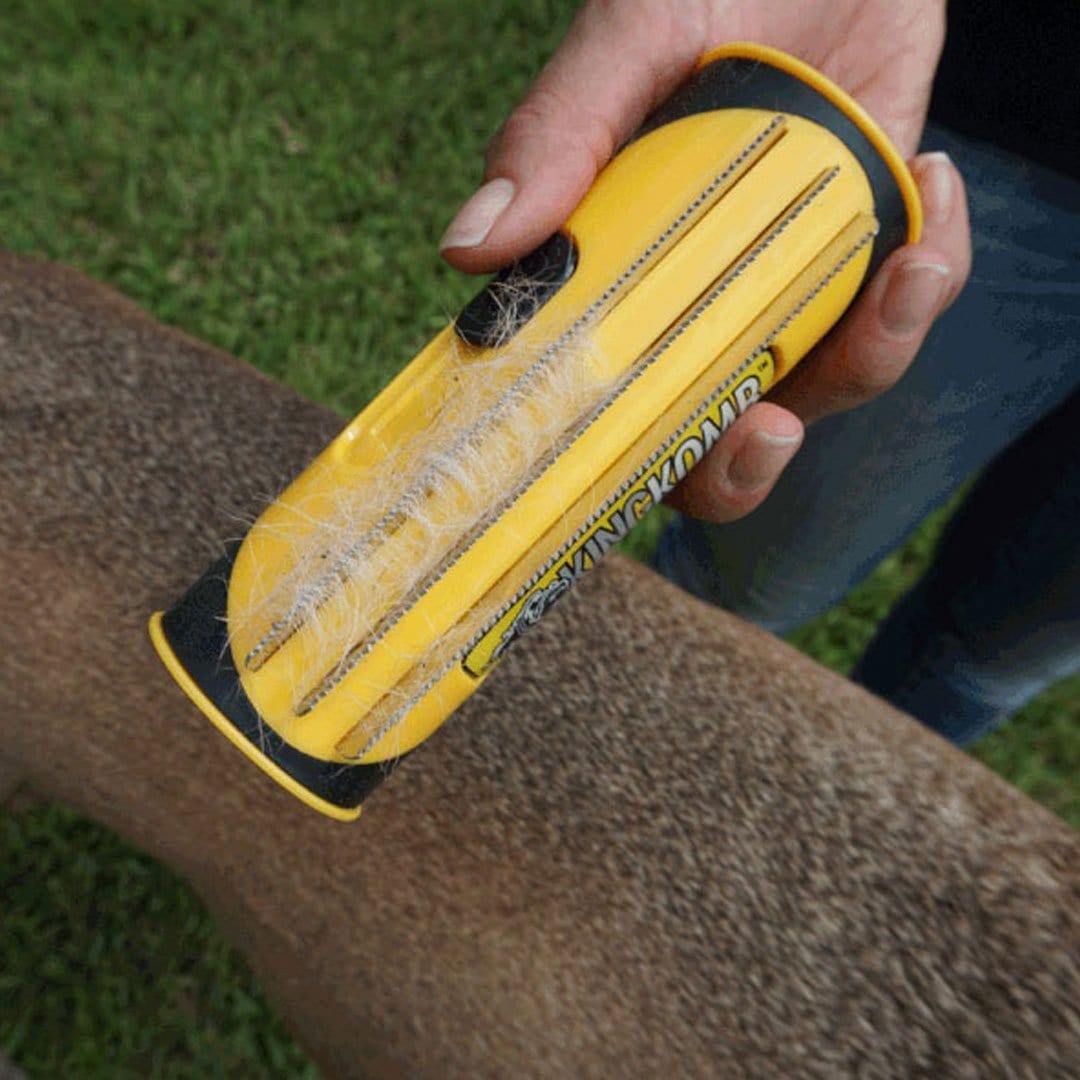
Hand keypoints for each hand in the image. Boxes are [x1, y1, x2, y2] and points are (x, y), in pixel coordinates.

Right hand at [439, 0, 970, 522]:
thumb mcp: (632, 43)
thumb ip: (559, 136)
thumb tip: (467, 248)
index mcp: (618, 274)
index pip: (606, 404)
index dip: (621, 457)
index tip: (657, 456)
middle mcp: (697, 301)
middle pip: (710, 442)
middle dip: (746, 461)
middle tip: (769, 426)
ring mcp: (782, 286)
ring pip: (821, 389)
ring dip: (876, 352)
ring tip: (905, 262)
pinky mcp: (863, 256)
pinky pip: (904, 309)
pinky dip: (933, 273)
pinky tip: (935, 184)